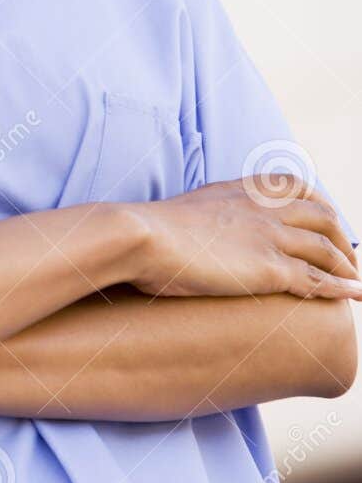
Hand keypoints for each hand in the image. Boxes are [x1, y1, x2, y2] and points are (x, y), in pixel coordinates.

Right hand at [125, 175, 361, 300]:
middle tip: (349, 259)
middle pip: (323, 216)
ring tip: (355, 282)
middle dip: (343, 239)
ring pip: (327, 249)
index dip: (320, 205)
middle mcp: (264, 208)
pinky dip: (341, 287)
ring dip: (347, 266)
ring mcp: (270, 236)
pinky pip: (317, 279)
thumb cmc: (149, 232)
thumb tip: (199, 233)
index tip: (327, 222)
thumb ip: (204, 217)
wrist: (142, 237)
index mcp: (243, 190)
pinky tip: (354, 295)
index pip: (297, 187)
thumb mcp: (185, 211)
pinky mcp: (269, 267)